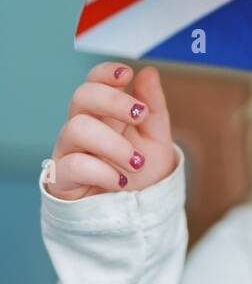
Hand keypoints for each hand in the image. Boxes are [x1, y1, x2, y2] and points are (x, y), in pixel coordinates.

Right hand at [47, 63, 175, 199]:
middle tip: (140, 115)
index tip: (126, 74)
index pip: (94, 82)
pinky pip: (72, 165)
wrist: (137, 211)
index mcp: (105, 113)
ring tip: (136, 163)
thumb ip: (153, 106)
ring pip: (76, 128)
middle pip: (81, 96)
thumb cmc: (142, 170)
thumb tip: (148, 72)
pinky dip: (102, 172)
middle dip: (113, 100)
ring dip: (113, 144)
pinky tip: (120, 182)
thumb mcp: (156, 137)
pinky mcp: (62, 178)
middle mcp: (83, 126)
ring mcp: (70, 151)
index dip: (105, 73)